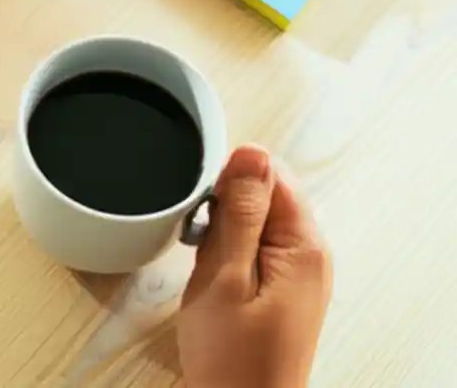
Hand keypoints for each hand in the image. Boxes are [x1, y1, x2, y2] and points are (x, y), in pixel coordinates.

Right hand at [178, 145, 332, 387]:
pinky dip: (227, 253)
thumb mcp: (226, 276)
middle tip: (202, 245)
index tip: (203, 209)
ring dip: (223, 232)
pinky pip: (253, 246)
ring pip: (254, 221)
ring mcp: (299, 271)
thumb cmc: (233, 358)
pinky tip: (214, 278)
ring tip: (207, 268)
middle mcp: (310, 254)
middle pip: (264, 194)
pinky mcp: (283, 286)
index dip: (229, 182)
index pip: (271, 173)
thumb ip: (240, 213)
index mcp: (304, 246)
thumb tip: (251, 154)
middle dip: (223, 209)